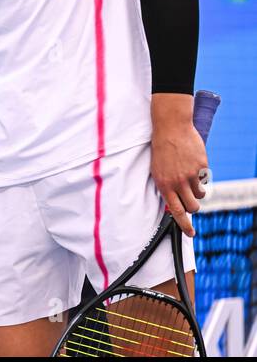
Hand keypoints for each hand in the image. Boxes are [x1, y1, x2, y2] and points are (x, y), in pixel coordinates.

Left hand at [150, 95, 208, 236]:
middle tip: (190, 201)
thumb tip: (172, 204)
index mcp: (164, 184)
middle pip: (192, 207)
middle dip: (193, 208)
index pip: (176, 211)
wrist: (170, 128)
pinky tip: (191, 165)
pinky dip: (200, 177)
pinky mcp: (202, 166)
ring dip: (196, 192)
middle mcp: (178, 182)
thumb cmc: (161, 150)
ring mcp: (191, 174)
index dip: (184, 225)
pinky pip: (204, 180)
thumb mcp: (156, 170)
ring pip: (200, 195)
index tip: (191, 234)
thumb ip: (165, 187)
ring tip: (189, 179)